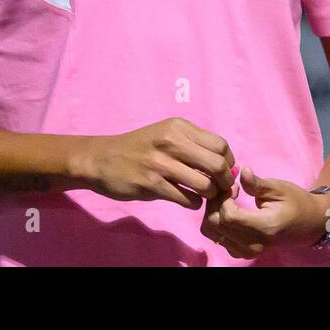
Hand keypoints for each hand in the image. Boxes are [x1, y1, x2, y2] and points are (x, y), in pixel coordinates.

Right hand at [74, 117, 236, 208]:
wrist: (101, 159)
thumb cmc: (140, 148)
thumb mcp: (166, 133)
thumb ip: (193, 144)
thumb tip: (225, 163)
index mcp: (179, 127)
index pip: (220, 144)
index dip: (229, 161)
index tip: (225, 171)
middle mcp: (172, 142)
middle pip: (217, 164)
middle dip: (225, 180)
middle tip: (221, 188)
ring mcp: (160, 164)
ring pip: (204, 184)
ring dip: (210, 194)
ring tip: (205, 195)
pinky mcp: (150, 184)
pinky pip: (186, 198)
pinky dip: (194, 203)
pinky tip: (189, 200)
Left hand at [200, 168, 329, 258]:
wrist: (308, 224)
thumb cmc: (296, 202)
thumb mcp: (279, 188)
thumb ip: (257, 183)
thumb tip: (242, 171)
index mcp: (264, 227)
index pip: (228, 216)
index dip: (224, 198)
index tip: (233, 186)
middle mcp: (253, 244)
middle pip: (216, 225)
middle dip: (215, 203)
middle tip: (229, 190)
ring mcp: (247, 252)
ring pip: (212, 233)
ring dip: (213, 213)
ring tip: (228, 200)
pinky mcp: (242, 253)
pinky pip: (218, 239)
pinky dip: (217, 223)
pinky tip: (230, 210)